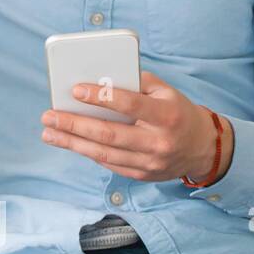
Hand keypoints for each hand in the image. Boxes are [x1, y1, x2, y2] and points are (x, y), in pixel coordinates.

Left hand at [39, 71, 232, 183]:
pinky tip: (70, 142)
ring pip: (103, 153)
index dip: (101, 97)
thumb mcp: (166, 91)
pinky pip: (108, 164)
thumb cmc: (177, 112)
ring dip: (72, 143)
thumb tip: (98, 79)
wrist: (204, 148)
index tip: (75, 90)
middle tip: (49, 116)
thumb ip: (136, 83)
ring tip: (49, 133)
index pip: (130, 105)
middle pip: (109, 134)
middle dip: (74, 124)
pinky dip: (87, 152)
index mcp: (167, 116)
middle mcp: (158, 142)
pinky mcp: (142, 175)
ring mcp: (150, 163)